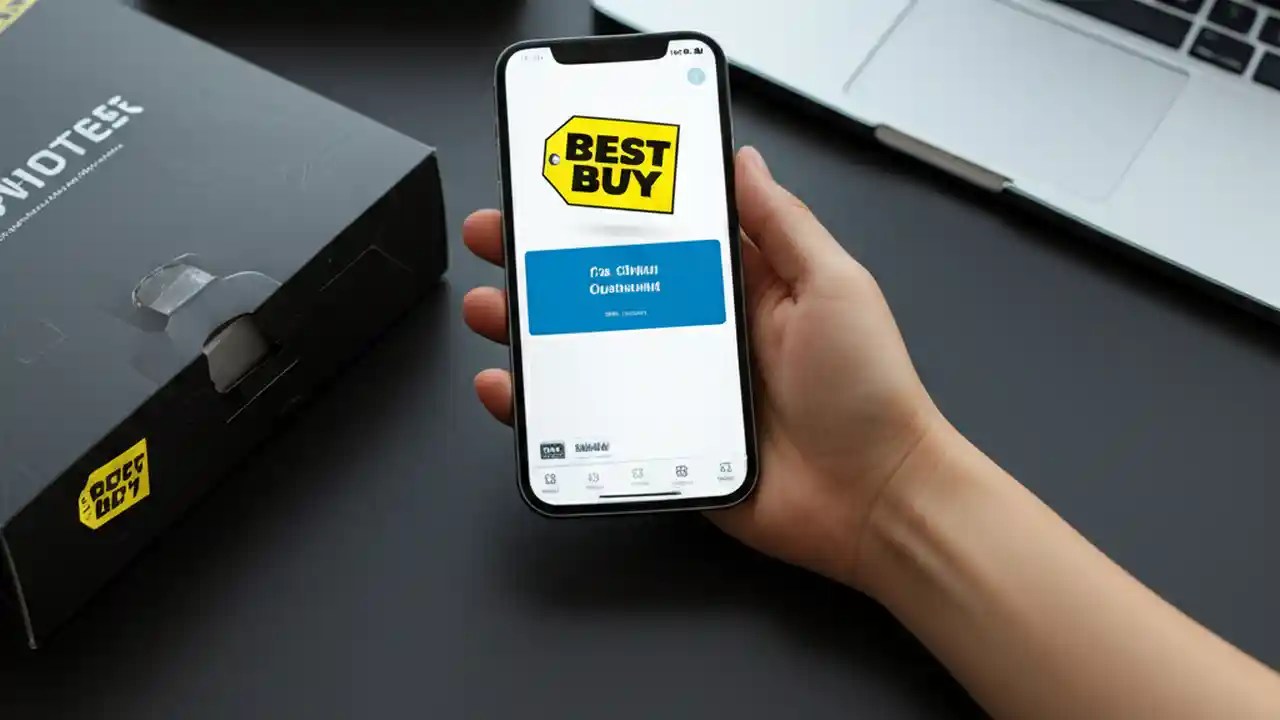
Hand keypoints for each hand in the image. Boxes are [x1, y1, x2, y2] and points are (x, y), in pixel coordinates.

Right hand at [462, 146, 945, 589]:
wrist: (873, 498)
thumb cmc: (867, 391)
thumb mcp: (833, 286)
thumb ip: (783, 224)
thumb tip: (744, 163)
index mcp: (739, 289)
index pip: (658, 239)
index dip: (607, 215)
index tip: (558, 191)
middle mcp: (700, 336)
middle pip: (607, 290)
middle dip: (545, 264)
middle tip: (499, 239)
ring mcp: (676, 392)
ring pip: (587, 353)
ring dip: (531, 329)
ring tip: (494, 310)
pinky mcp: (661, 444)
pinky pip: (590, 422)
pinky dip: (543, 408)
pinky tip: (512, 388)